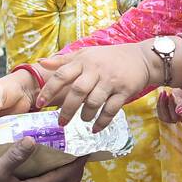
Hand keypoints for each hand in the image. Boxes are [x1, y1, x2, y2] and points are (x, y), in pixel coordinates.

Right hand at [0, 138, 88, 181]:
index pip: (64, 177)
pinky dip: (55, 177)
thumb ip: (15, 156)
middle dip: (76, 170)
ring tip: (69, 158)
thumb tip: (32, 139)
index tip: (86, 150)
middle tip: (82, 153)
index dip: (77, 164)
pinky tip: (47, 165)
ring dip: (67, 175)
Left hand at [37, 44, 155, 131]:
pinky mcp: (124, 91)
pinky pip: (111, 110)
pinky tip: (95, 128)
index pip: (62, 75)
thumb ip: (63, 60)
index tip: (39, 104)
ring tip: (82, 120)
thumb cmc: (109, 57)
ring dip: (85, 115)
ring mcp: (111, 81)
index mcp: (84, 61)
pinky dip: (102, 122)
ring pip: (94, 102)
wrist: (141, 59)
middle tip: (60, 122)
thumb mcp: (86, 54)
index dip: (49, 90)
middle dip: (67, 109)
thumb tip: (41, 63)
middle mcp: (96, 70)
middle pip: (77, 91)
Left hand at [156, 88, 181, 123]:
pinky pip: (160, 113)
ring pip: (164, 118)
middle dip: (166, 106)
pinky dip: (159, 104)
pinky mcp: (169, 112)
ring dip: (161, 105)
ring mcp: (175, 116)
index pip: (179, 116)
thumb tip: (178, 111)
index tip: (172, 94)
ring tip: (164, 92)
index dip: (173, 106)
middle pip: (170, 119)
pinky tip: (162, 94)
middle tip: (166, 92)